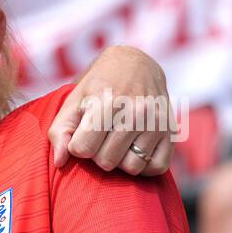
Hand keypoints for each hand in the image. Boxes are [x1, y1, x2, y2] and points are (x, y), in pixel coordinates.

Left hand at [49, 45, 173, 176]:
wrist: (136, 65)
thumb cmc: (97, 88)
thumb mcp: (73, 102)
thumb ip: (60, 131)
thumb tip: (60, 162)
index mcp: (107, 102)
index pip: (83, 149)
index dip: (78, 145)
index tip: (83, 133)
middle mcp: (136, 112)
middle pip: (106, 162)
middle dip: (98, 153)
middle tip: (101, 136)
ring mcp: (157, 122)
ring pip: (131, 167)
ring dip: (120, 160)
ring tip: (117, 141)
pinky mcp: (171, 131)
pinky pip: (156, 168)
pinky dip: (144, 165)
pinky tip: (135, 149)